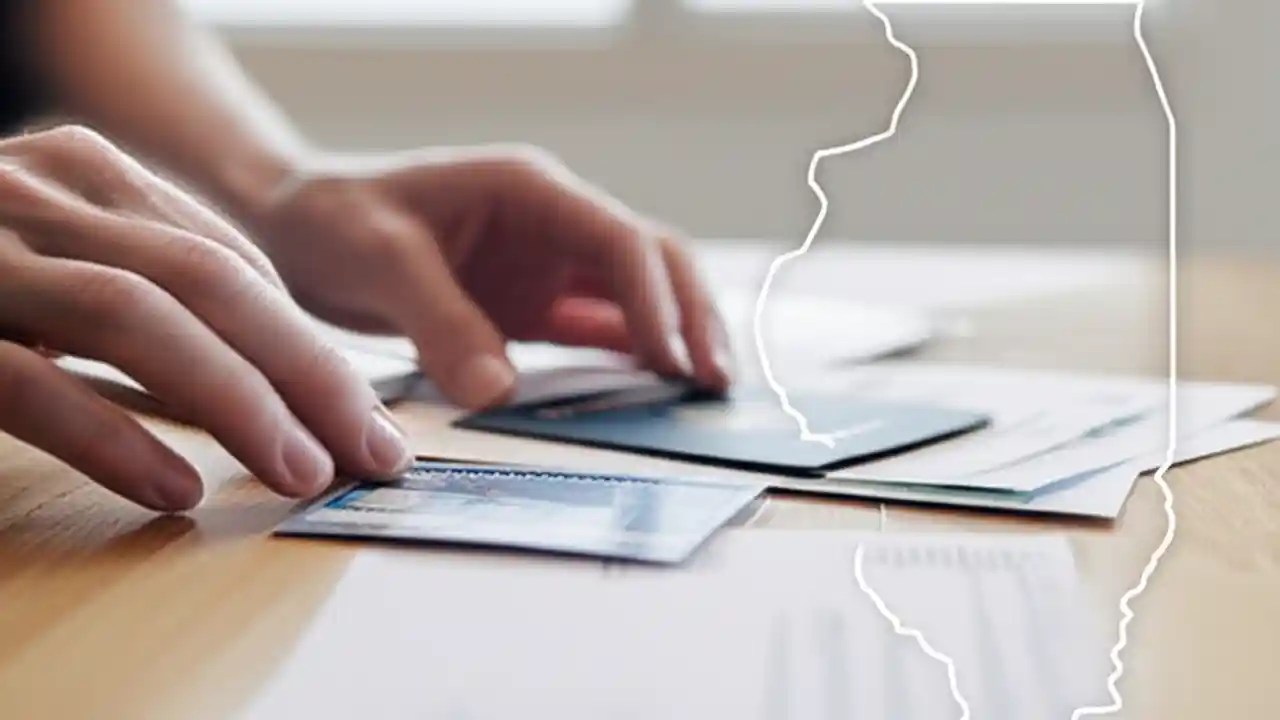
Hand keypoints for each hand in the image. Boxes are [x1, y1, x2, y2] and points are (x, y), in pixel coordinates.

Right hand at [0, 126, 410, 511]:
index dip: (308, 344)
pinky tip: (175, 488)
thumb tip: (266, 388)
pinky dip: (110, 437)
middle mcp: (43, 194)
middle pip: (210, 280)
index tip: (365, 414)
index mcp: (88, 175)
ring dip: (238, 402)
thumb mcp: (56, 262)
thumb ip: (146, 296)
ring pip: (136, 316)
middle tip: (376, 452)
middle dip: (309, 373)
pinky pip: (27, 381)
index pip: (229, 260)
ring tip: (304, 474)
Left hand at [239, 145, 733, 408]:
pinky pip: (594, 333)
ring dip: (673, 340)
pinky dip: (627, 363)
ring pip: (636, 299)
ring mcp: (545, 267)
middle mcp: (552, 225)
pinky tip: (648, 398)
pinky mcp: (530, 306)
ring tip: (704, 395)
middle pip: (651, 263)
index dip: (656, 299)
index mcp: (529, 191)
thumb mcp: (379, 259)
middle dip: (691, 316)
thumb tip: (499, 393)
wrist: (296, 228)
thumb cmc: (334, 221)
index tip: (673, 360)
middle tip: (716, 383)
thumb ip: (440, 320)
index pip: (618, 240)